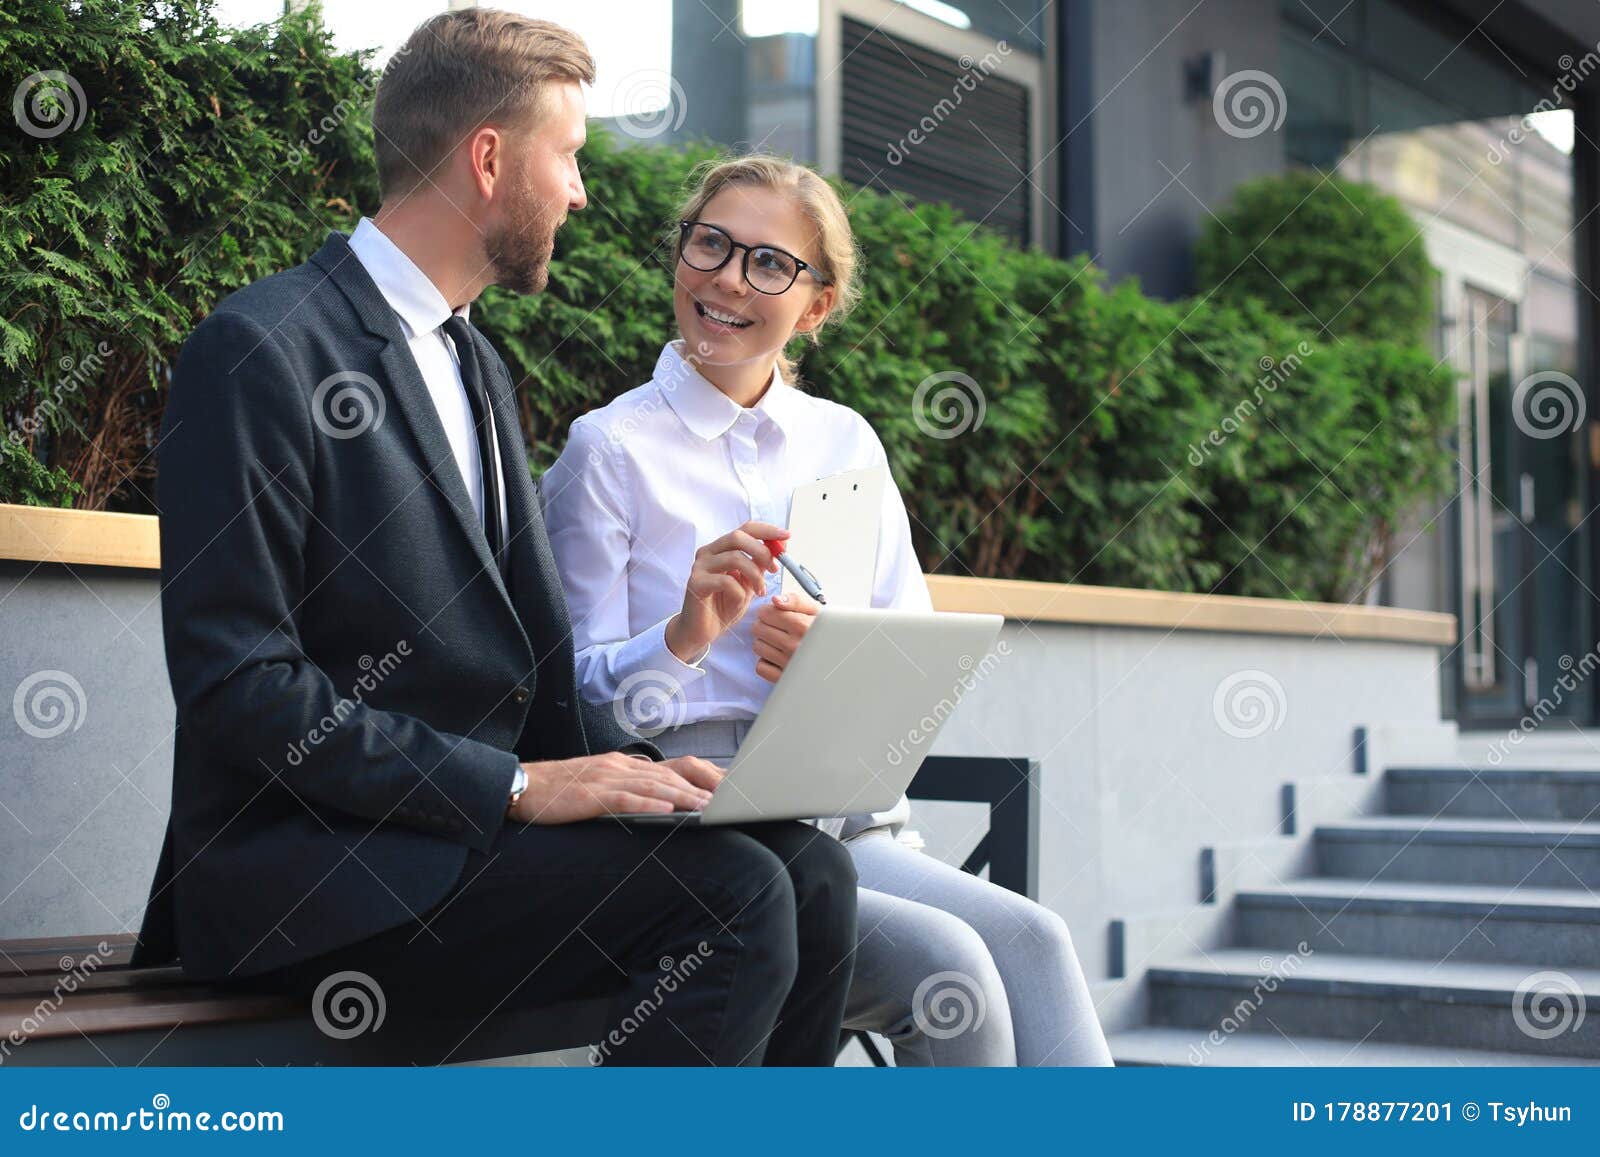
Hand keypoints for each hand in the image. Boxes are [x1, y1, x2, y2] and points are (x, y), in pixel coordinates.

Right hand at [509, 752, 724, 823]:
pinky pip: (623, 799)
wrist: (522, 785)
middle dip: (700, 788)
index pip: (670, 769)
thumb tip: (659, 799)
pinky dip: (648, 803)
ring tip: (707, 808)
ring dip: (683, 797)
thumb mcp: (599, 785)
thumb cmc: (560, 791)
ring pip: (652, 785)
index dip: (699, 778)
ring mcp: (604, 779)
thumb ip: (627, 788)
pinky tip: (667, 809)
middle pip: (668, 775)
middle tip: (727, 800)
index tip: (725, 789)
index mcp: (622, 765)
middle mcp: (618, 767)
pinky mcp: (590, 795)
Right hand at [665, 520, 788, 662]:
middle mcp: (707, 552)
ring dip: (755, 575)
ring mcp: (699, 567)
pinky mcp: (696, 583)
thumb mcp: (749, 583)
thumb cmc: (724, 605)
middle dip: (761, 551)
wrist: (702, 630)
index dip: (767, 530)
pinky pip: (726, 581)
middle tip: (774, 568)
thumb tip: (781, 545)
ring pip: (734, 558)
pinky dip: (740, 592)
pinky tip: (741, 601)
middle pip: (737, 537)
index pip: (745, 529)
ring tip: (761, 591)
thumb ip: (760, 564)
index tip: (787, 536)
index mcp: (720, 548)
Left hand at [752, 589, 820, 682]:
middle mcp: (794, 646)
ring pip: (757, 647)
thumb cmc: (827, 634)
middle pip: (758, 629)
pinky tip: (777, 657)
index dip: (766, 611)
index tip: (772, 613)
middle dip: (764, 625)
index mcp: (802, 626)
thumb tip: (775, 600)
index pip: (767, 613)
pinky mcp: (784, 679)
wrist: (841, 661)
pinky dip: (766, 662)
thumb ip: (796, 601)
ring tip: (778, 642)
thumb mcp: (818, 612)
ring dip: (764, 642)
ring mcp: (788, 664)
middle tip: (775, 627)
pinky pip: (761, 667)